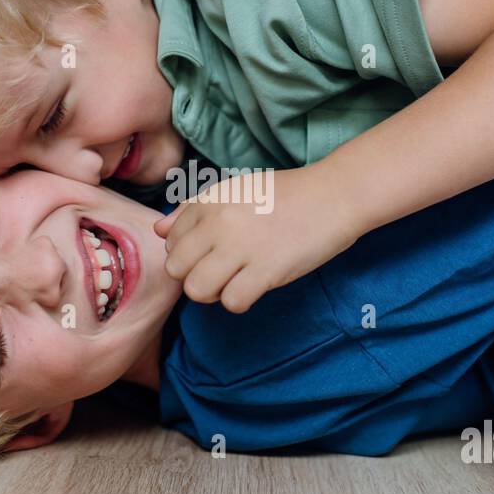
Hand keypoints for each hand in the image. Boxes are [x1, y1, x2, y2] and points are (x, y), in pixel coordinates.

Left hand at [152, 165, 358, 313]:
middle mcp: (219, 223)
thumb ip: (194, 209)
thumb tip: (159, 230)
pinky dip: (239, 301)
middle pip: (177, 269)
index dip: (187, 253)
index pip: (171, 241)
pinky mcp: (266, 270)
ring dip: (213, 293)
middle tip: (220, 272)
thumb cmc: (286, 195)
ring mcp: (241, 247)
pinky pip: (232, 302)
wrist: (333, 196)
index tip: (212, 252)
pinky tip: (254, 287)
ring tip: (233, 282)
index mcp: (210, 201)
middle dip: (194, 276)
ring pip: (197, 290)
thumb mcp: (236, 191)